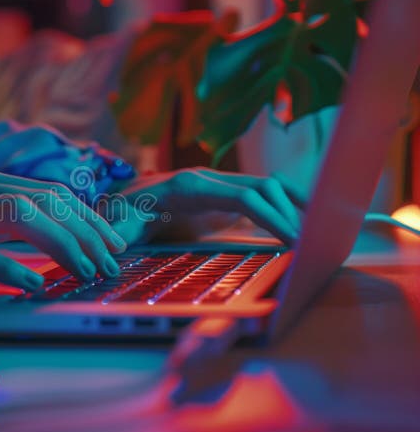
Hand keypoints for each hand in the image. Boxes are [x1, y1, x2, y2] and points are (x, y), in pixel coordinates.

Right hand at [0, 157, 126, 292]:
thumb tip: (40, 241)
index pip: (43, 190)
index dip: (85, 216)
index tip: (109, 242)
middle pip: (41, 199)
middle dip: (86, 231)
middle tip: (111, 262)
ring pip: (16, 216)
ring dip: (61, 245)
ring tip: (87, 272)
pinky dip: (7, 266)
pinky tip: (32, 285)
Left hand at [104, 167, 302, 245]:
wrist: (119, 200)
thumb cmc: (119, 214)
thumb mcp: (117, 224)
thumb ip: (117, 234)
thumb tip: (115, 252)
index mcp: (189, 186)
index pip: (242, 196)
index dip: (270, 215)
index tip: (294, 239)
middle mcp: (208, 179)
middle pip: (262, 187)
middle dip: (290, 214)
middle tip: (312, 245)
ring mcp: (218, 185)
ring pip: (266, 188)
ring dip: (292, 208)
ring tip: (316, 235)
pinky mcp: (223, 197)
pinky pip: (260, 197)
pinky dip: (284, 207)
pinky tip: (302, 223)